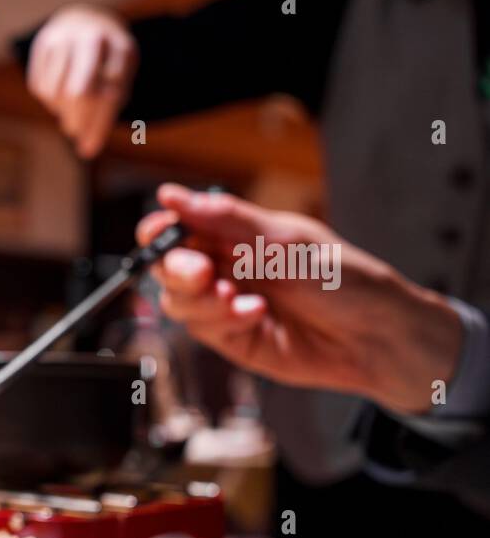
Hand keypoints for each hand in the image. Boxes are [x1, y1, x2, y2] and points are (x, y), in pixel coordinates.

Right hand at [26, 5, 136, 157]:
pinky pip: (40, 86)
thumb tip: (86, 150)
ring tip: (69, 110)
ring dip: (61, 110)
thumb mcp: (116, 83)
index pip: (109, 95)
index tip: (89, 148)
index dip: (98, 125)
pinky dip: (49, 99)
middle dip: (76, 120)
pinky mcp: (43, 43)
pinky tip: (58, 96)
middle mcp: (92, 37)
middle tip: (73, 133)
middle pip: (80, 93)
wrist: (85, 20)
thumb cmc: (106, 62)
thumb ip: (105, 115)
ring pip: (56, 92)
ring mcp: (66, 38)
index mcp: (120, 47)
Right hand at [135, 184, 463, 415]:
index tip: (159, 233)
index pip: (177, 228)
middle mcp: (226, 268)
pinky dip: (224, 320)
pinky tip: (255, 315)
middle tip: (202, 273)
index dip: (160, 232)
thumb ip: (224, 220)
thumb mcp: (283, 239)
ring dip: (201, 299)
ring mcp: (226, 306)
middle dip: (178, 270)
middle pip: (168, 268)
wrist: (378, 335)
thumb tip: (171, 196)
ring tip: (235, 298)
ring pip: (179, 302)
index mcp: (235, 235)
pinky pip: (204, 330)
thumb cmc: (343, 278)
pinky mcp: (233, 340)